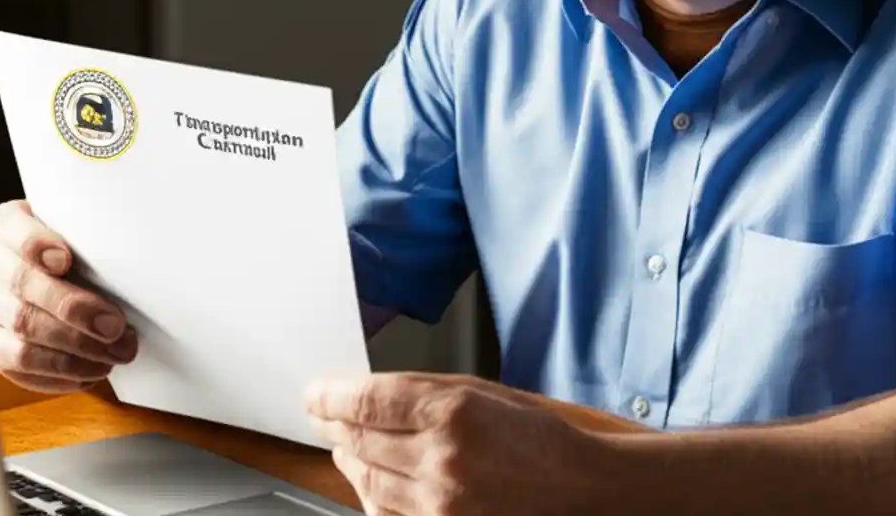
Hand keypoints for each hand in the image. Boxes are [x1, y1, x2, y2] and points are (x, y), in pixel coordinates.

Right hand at [0, 200, 136, 392]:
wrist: (73, 299)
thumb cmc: (92, 263)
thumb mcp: (96, 243)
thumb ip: (104, 244)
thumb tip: (148, 260)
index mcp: (15, 227)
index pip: (9, 224)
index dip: (33, 243)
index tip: (65, 260)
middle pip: (21, 282)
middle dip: (73, 308)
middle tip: (115, 327)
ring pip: (23, 327)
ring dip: (74, 347)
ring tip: (115, 354)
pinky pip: (19, 363)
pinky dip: (61, 371)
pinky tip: (92, 371)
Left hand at [306, 373, 611, 515]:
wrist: (581, 491)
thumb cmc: (543, 440)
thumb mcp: (487, 392)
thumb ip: (427, 391)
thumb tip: (371, 393)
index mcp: (454, 412)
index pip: (366, 401)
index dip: (329, 396)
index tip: (314, 394)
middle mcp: (442, 459)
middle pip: (358, 440)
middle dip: (335, 426)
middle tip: (323, 416)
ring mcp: (439, 503)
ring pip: (365, 480)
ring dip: (348, 460)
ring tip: (344, 446)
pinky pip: (384, 514)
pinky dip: (369, 494)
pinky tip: (369, 480)